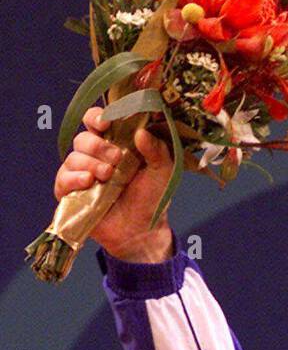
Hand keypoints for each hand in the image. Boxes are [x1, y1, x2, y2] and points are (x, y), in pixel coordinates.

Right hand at [53, 106, 174, 262]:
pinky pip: (63, 178)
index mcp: (113, 144)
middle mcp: (94, 156)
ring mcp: (80, 174)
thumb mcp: (162, 172)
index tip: (105, 124)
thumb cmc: (152, 199)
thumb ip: (157, 150)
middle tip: (118, 160)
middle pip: (83, 139)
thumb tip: (141, 131)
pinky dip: (74, 178)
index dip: (96, 117)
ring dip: (91, 164)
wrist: (143, 232)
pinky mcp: (71, 194)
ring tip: (108, 177)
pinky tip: (88, 182)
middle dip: (99, 147)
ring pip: (73, 157)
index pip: (95, 121)